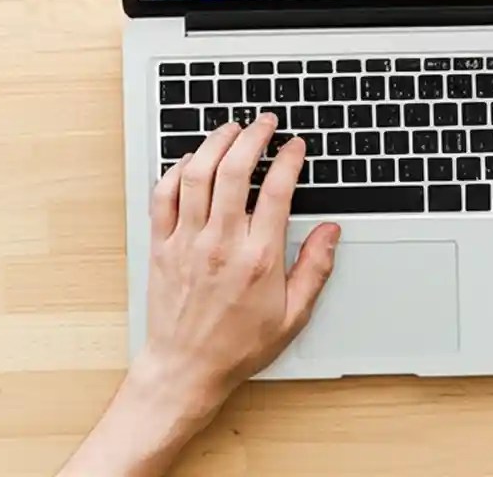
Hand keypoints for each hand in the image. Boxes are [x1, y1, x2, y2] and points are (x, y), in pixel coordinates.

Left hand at [141, 113, 339, 403]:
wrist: (185, 368)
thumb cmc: (238, 345)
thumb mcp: (293, 315)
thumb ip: (315, 268)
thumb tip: (331, 232)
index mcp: (259, 258)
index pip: (277, 190)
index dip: (289, 158)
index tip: (295, 145)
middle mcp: (221, 243)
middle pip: (236, 170)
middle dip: (253, 136)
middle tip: (264, 123)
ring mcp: (187, 242)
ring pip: (198, 174)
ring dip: (215, 143)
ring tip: (230, 129)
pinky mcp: (161, 246)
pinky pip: (164, 196)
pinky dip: (176, 171)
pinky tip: (192, 160)